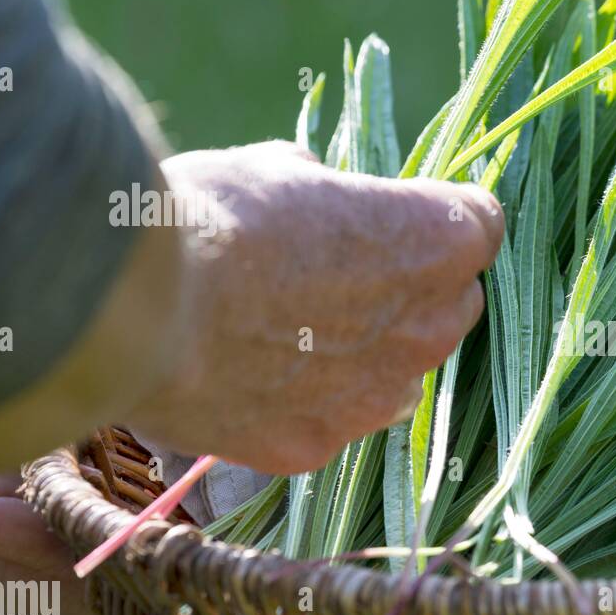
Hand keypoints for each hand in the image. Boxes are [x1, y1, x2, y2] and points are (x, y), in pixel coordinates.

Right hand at [126, 140, 503, 474]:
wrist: (136, 308)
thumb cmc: (213, 215)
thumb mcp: (275, 170)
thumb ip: (324, 192)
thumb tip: (316, 194)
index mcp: (436, 240)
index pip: (479, 224)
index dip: (439, 217)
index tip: (401, 215)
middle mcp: (429, 326)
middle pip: (450, 303)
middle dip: (413, 288)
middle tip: (342, 273)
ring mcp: (378, 396)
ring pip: (399, 370)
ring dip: (368, 352)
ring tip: (290, 332)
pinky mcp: (321, 444)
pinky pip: (332, 418)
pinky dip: (306, 401)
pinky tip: (250, 378)